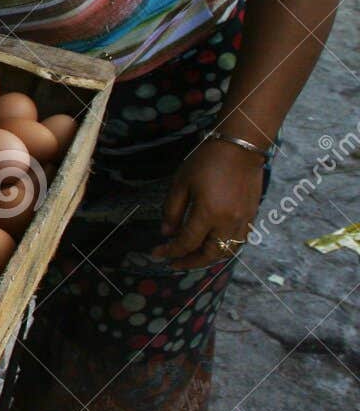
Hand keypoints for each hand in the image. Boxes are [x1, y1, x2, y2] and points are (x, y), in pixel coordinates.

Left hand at [152, 140, 264, 266]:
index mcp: (208, 213)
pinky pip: (239, 242)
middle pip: (209, 254)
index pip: (186, 242)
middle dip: (190, 262)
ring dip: (208, 258)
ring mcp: (243, 221)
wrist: (240, 147)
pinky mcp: (252, 216)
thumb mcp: (181, 183)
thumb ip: (172, 210)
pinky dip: (224, 249)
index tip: (157, 253)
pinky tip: (212, 246)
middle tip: (174, 263)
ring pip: (227, 252)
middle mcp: (228, 222)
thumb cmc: (206, 161)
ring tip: (192, 257)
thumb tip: (167, 233)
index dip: (170, 251)